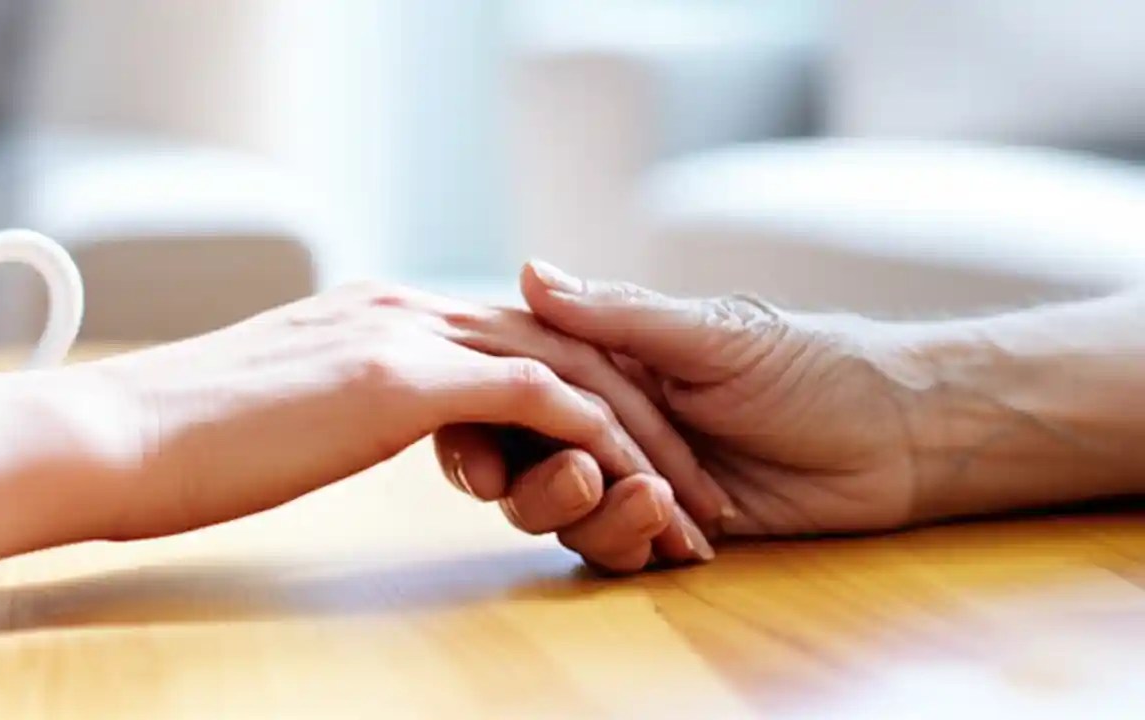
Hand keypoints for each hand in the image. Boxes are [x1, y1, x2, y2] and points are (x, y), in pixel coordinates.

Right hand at [31, 282, 716, 565]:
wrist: (118, 439)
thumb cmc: (191, 444)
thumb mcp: (290, 408)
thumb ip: (345, 395)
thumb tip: (364, 416)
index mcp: (380, 310)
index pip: (513, 339)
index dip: (581, 394)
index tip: (628, 455)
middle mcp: (404, 304)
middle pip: (559, 342)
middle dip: (634, 410)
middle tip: (687, 474)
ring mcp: (404, 332)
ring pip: (564, 365)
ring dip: (635, 434)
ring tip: (685, 496)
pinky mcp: (400, 376)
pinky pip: (533, 395)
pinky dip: (594, 436)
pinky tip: (633, 479)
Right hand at [487, 261, 928, 537]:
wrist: (895, 439)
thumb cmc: (811, 365)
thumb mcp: (711, 334)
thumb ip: (618, 315)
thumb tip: (529, 272)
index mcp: (606, 363)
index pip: (519, 391)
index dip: (490, 421)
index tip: (482, 449)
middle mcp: (609, 420)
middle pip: (526, 463)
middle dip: (541, 481)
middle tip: (582, 477)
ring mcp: (636, 475)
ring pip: (563, 514)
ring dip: (593, 516)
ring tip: (655, 503)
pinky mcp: (667, 527)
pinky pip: (617, 547)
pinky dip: (633, 546)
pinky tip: (680, 538)